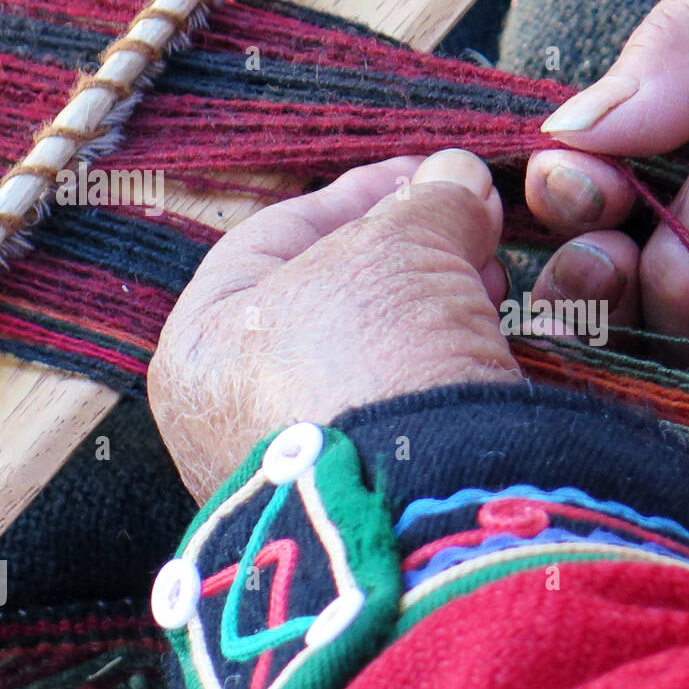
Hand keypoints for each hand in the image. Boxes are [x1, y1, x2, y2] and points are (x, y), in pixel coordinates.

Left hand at [149, 151, 518, 502]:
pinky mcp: (363, 506)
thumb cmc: (372, 362)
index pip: (279, 237)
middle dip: (409, 253)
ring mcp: (298, 471)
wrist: (419, 511)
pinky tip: (482, 348)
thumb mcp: (403, 247)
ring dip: (430, 310)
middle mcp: (229, 418)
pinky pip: (396, 413)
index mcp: (200, 345)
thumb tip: (460, 179)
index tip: (429, 177)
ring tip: (489, 284)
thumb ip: (428, 202)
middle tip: (470, 229)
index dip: (363, 194)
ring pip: (367, 360)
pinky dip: (435, 372)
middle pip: (329, 300)